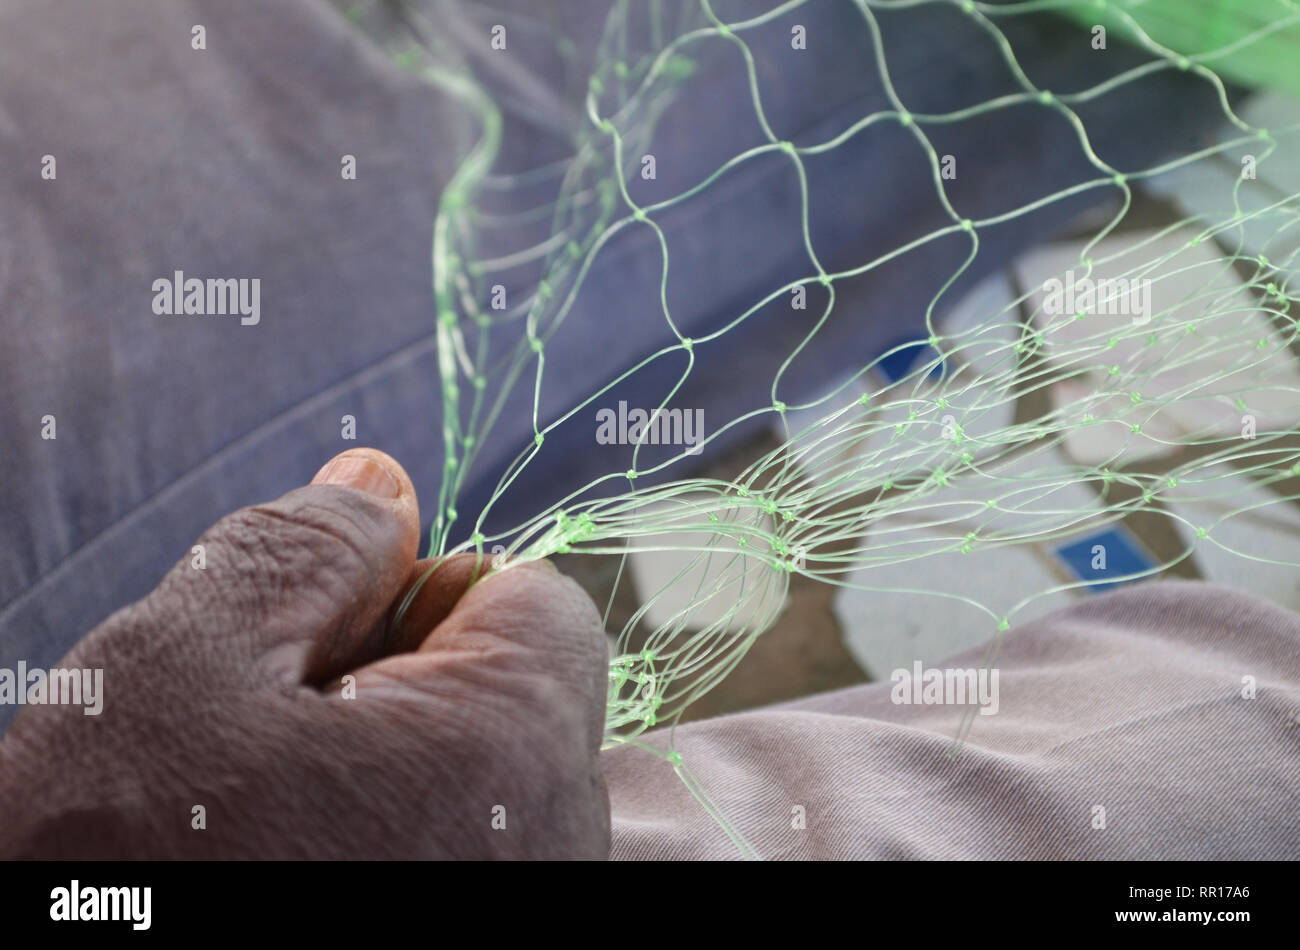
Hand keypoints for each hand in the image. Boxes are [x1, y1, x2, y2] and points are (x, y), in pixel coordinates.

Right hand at [0, 449, 609, 858]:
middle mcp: (553, 855)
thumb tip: (383, 486)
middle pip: (509, 700)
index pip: (535, 601)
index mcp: (509, 755)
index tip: (318, 655)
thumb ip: (300, 556)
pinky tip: (277, 869)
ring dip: (373, 783)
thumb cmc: (101, 879)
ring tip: (253, 834)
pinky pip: (454, 858)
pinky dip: (380, 850)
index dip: (418, 595)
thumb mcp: (176, 674)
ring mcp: (519, 915)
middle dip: (391, 692)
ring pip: (472, 792)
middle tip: (259, 759)